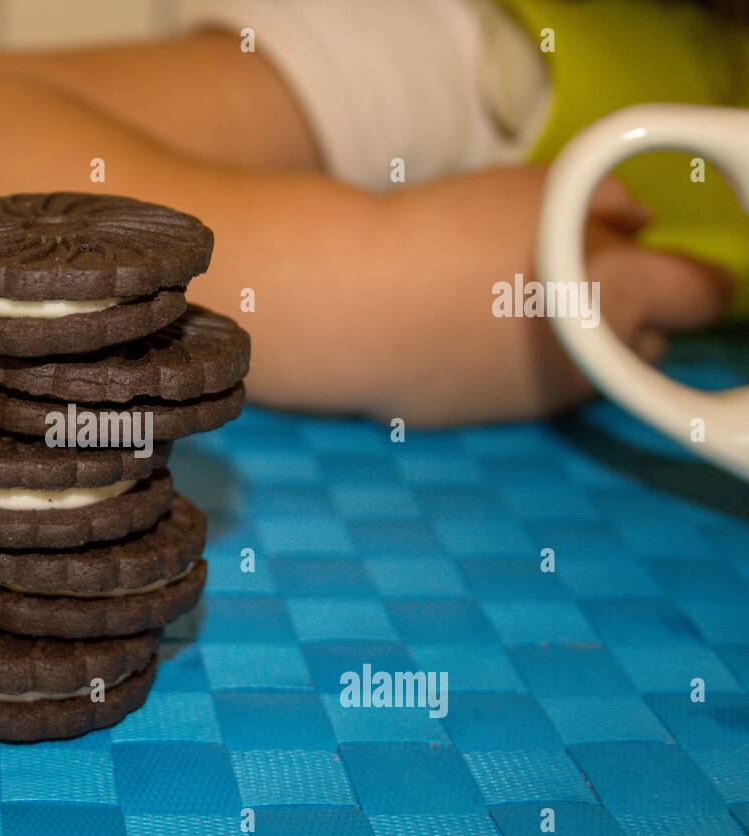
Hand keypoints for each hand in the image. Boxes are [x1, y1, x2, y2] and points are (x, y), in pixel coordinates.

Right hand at [371, 165, 729, 424]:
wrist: (360, 308)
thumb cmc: (447, 233)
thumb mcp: (537, 187)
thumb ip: (608, 202)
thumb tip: (638, 221)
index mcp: (627, 291)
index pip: (704, 295)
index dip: (691, 275)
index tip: (666, 264)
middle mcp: (602, 356)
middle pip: (655, 340)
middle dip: (633, 312)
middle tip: (582, 278)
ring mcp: (553, 395)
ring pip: (597, 370)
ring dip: (584, 344)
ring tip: (526, 310)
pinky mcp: (505, 418)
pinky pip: (541, 391)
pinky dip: (528, 367)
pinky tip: (479, 337)